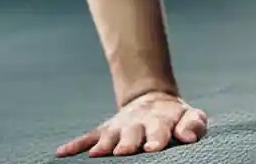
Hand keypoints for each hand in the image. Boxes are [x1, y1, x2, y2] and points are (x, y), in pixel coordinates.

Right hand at [56, 91, 207, 156]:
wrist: (154, 101)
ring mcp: (120, 127)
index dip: (156, 138)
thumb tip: (188, 136)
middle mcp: (138, 124)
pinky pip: (88, 137)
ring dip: (103, 145)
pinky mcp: (105, 130)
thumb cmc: (176, 118)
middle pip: (132, 134)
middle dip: (128, 143)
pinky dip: (75, 145)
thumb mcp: (191, 116)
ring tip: (96, 155)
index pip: (159, 130)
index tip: (153, 148)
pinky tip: (62, 153)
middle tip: (124, 152)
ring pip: (109, 136)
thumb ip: (193, 124)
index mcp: (161, 121)